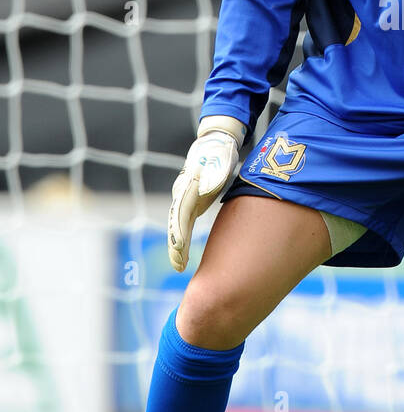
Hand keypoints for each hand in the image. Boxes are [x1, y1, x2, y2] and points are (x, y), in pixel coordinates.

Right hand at [167, 115, 245, 271]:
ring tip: (179, 266)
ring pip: (177, 226)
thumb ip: (213, 175)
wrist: (214, 145)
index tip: (180, 247)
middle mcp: (181, 194)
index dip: (181, 230)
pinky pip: (183, 226)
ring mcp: (183, 199)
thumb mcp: (220, 161)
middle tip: (178, 264)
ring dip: (177, 247)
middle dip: (176, 245)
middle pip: (176, 222)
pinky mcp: (189, 205)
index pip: (182, 212)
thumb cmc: (220, 154)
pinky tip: (183, 258)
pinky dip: (182, 242)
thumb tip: (204, 191)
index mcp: (188, 186)